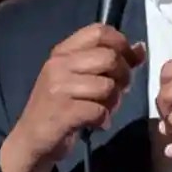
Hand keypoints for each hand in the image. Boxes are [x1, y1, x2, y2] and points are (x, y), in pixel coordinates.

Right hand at [0, 23, 146, 171]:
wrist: (31, 140)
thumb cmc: (59, 107)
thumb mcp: (78, 78)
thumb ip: (107, 61)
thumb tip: (140, 48)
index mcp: (62, 52)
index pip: (99, 31)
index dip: (122, 44)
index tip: (129, 61)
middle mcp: (59, 65)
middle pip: (109, 58)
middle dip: (123, 76)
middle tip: (119, 92)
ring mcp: (59, 88)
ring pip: (108, 86)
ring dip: (114, 102)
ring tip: (104, 110)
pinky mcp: (63, 113)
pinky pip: (100, 111)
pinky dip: (104, 120)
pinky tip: (96, 123)